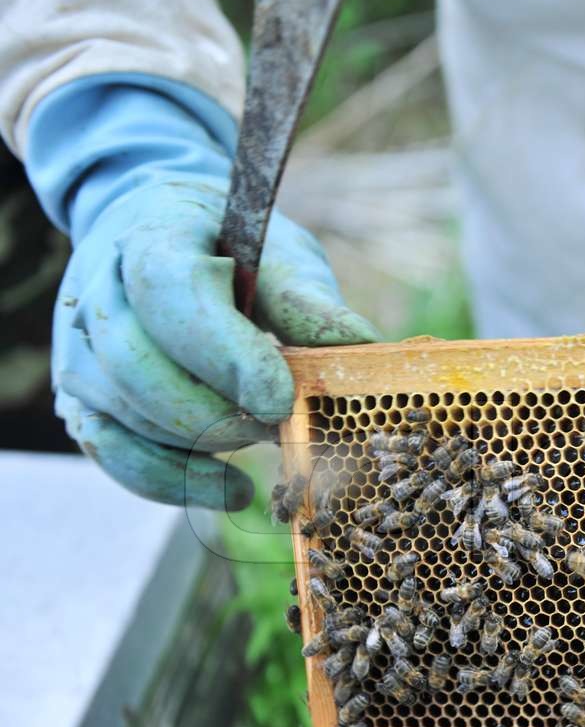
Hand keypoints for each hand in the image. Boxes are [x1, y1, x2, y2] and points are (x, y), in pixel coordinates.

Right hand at [30, 79, 377, 509]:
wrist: (156, 237)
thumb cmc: (230, 249)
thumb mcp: (280, 257)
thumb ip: (307, 303)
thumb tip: (361, 346)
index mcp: (150, 240)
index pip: (170, 294)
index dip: (225, 353)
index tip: (280, 398)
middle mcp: (97, 295)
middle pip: (138, 366)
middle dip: (217, 410)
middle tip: (278, 426)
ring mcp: (80, 351)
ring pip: (127, 414)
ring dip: (203, 443)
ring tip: (264, 438)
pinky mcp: (83, 399)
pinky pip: (114, 453)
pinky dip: (175, 482)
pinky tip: (234, 489)